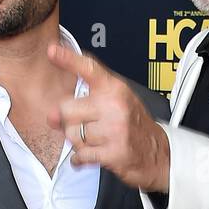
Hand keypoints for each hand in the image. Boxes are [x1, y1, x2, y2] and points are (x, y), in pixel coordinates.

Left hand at [45, 45, 169, 191]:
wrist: (157, 152)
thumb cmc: (132, 124)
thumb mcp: (113, 103)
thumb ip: (80, 104)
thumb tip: (51, 116)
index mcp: (115, 89)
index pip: (88, 69)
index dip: (68, 60)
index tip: (52, 51)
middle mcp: (115, 106)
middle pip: (66, 110)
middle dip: (69, 122)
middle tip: (86, 126)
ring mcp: (115, 129)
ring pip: (72, 135)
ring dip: (79, 142)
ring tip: (96, 141)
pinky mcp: (114, 152)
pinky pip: (80, 154)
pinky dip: (81, 158)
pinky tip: (92, 154)